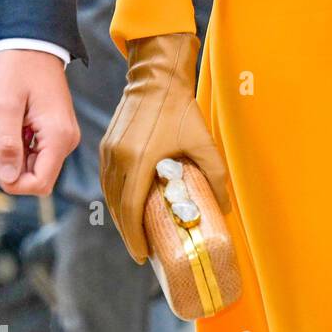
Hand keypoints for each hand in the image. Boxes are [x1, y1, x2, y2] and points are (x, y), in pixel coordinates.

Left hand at [0, 50, 79, 194]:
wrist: (34, 44)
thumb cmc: (18, 70)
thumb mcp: (5, 107)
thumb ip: (8, 146)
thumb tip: (8, 178)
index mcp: (58, 135)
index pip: (40, 184)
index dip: (14, 183)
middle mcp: (68, 139)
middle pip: (41, 179)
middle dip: (16, 172)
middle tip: (0, 146)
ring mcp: (65, 134)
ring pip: (40, 168)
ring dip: (19, 160)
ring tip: (11, 130)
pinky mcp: (60, 130)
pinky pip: (42, 154)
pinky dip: (25, 150)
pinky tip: (18, 129)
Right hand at [100, 32, 229, 263]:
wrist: (157, 76)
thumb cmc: (180, 108)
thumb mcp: (202, 141)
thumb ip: (215, 174)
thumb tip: (224, 206)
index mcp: (139, 159)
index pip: (130, 209)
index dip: (135, 236)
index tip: (144, 255)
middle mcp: (118, 158)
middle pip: (116, 207)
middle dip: (127, 232)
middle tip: (140, 251)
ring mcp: (109, 150)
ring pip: (108, 194)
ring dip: (120, 217)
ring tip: (135, 233)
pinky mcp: (107, 144)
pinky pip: (107, 179)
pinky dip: (115, 197)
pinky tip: (127, 205)